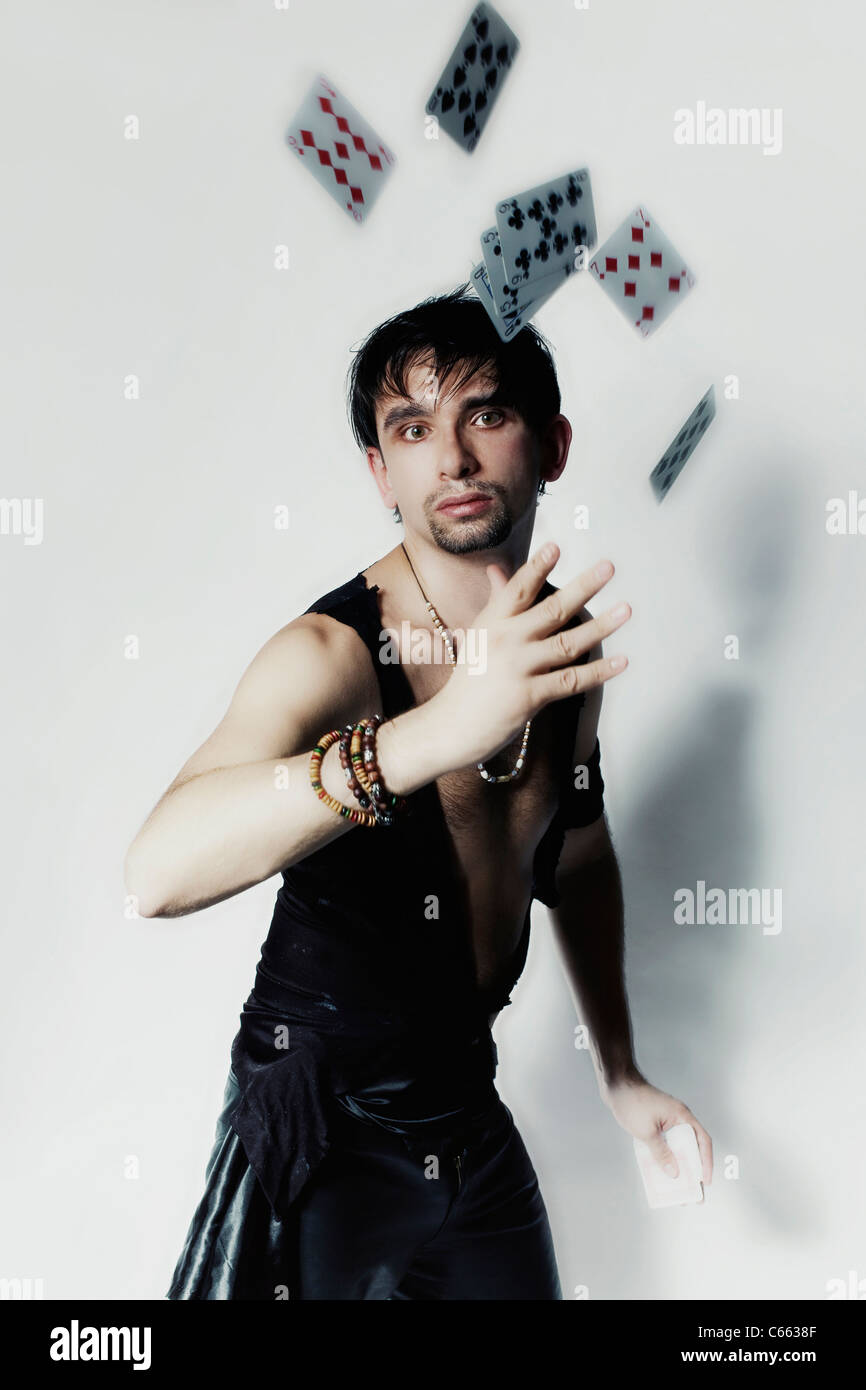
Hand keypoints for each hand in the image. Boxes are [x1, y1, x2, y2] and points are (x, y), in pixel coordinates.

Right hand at [435, 541, 630, 769]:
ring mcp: (518, 668)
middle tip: (608, 567)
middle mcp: (506, 641)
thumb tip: (498, 570)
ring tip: (625, 609)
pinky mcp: (530, 696)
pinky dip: (598, 672)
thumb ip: (497, 602)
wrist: (451, 726)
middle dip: (583, 586)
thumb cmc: (468, 679)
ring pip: (567, 643)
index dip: (538, 567)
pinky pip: (571, 680)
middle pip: (551, 610)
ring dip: (600, 626)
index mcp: (492, 622)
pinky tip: (620, 661)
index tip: (557, 547)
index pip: (518, 588)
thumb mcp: (478, 635)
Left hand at [602, 1073, 712, 1184]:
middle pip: (691, 1147)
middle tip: (692, 1190)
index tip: (704, 1181)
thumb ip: (661, 1153)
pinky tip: (660, 1171)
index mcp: (682, 1116)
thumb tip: (674, 1173)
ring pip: (677, 1147)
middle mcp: (678, 1118)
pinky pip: (666, 1143)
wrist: (615, 1084)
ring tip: (676, 1186)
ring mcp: (667, 1121)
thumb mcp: (646, 1132)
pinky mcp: (657, 1124)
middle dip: (692, 1169)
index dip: (706, 1162)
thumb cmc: (632, 1102)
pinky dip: (665, 1156)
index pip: (702, 1141)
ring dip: (677, 1164)